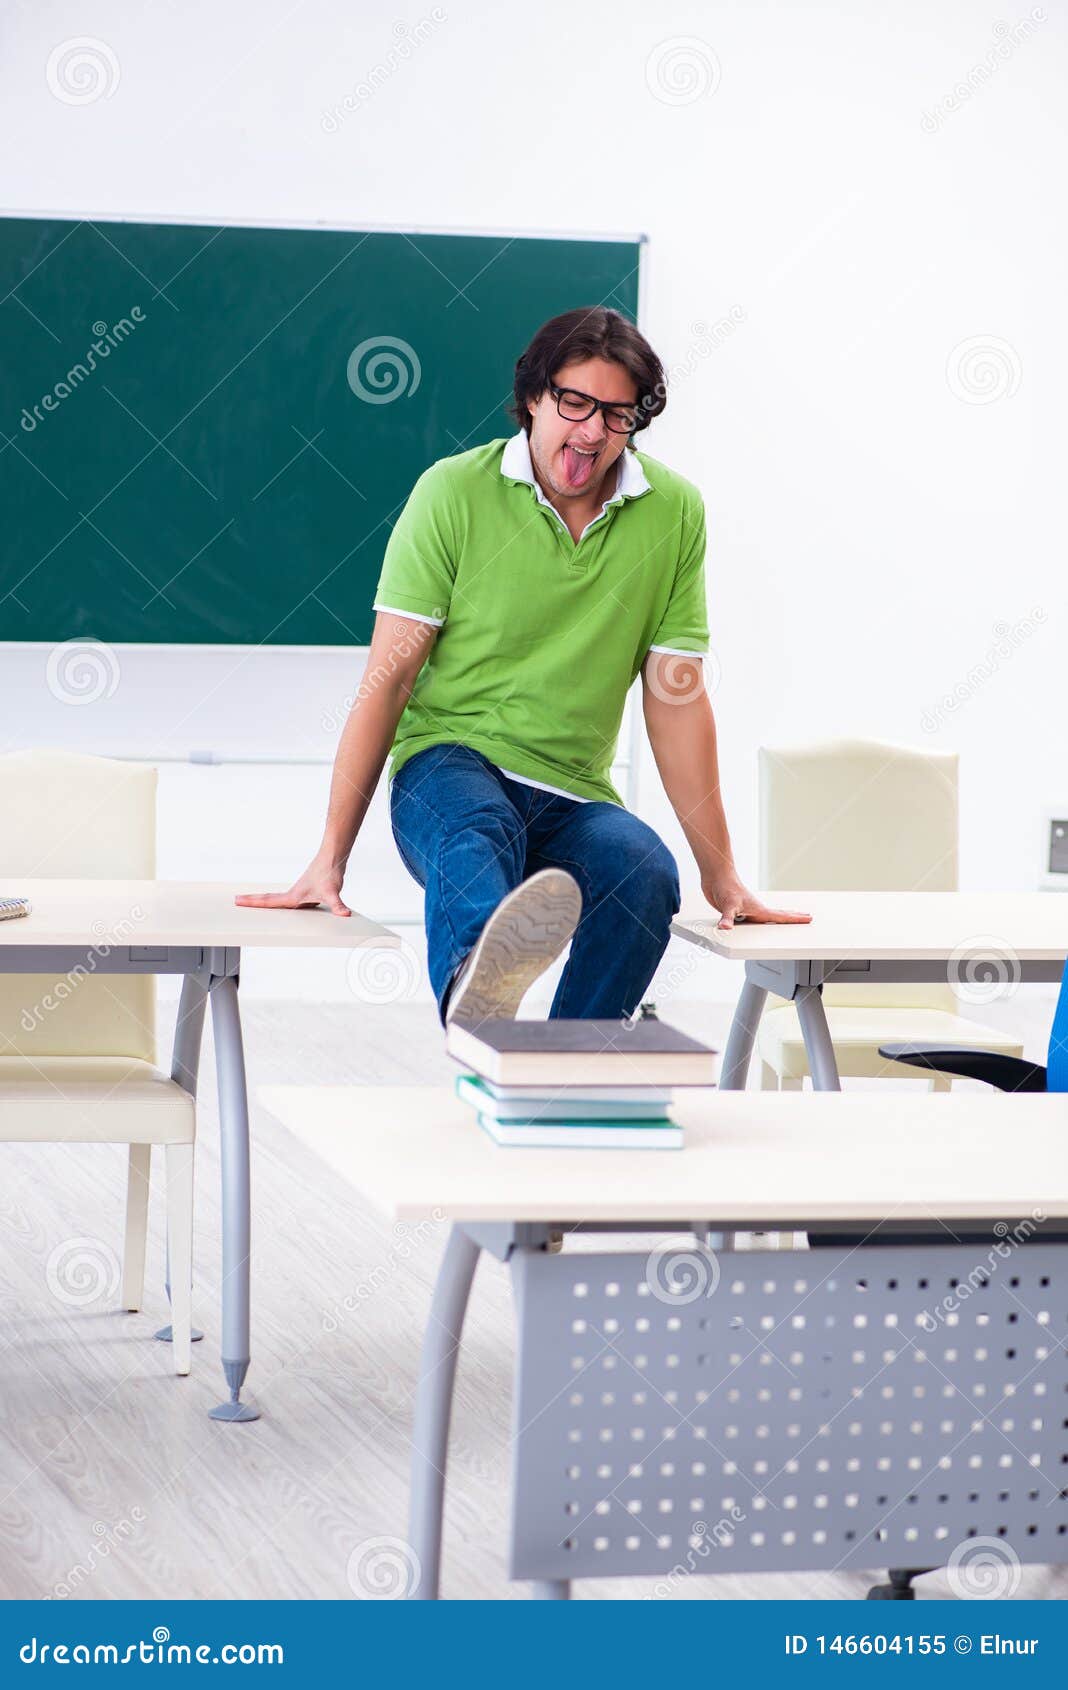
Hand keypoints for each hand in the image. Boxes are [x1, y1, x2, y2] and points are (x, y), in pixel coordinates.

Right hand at [234, 852, 350, 916]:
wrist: (333, 857)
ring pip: (278, 898)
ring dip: (265, 900)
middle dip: (253, 900)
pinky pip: (290, 899)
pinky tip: (288, 907)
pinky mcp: (308, 890)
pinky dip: (282, 902)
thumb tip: (344, 914)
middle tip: (237, 900)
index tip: (237, 900)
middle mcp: (294, 894)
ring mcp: (300, 892)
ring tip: (253, 903)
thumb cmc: (329, 873)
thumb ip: (337, 905)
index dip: (252, 902)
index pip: (268, 901)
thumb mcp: (332, 892)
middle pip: (269, 898)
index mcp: (293, 896)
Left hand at [701, 874, 811, 931]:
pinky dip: (758, 923)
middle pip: (778, 916)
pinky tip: (756, 924)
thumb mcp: (728, 905)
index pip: (781, 916)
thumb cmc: (726, 887)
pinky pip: (751, 920)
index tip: (809, 918)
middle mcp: (755, 910)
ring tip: (787, 920)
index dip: (795, 918)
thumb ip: (727, 918)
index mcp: (759, 910)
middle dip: (792, 917)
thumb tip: (725, 928)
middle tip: (806, 917)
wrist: (716, 877)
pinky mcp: (738, 911)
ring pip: (766, 918)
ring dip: (777, 920)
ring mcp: (747, 910)